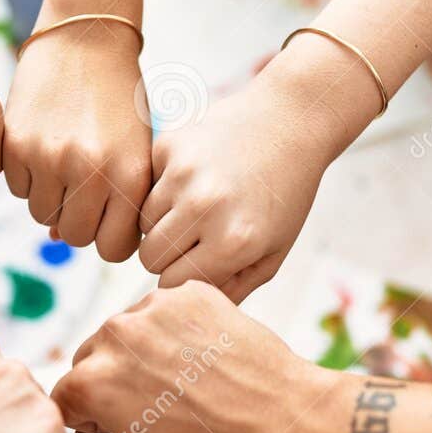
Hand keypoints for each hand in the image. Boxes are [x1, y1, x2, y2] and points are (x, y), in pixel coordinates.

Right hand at [2, 19, 150, 261]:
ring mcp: (51, 158)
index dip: (110, 237)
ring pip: (43, 216)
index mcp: (130, 174)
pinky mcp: (17, 144)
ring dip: (53, 198)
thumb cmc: (119, 100)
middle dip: (80, 221)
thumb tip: (63, 239)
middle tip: (85, 190)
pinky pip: (19, 189)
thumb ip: (116, 202)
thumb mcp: (134, 150)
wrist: (86, 39)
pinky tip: (45, 146)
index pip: (114, 249)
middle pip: (76, 237)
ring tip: (66, 163)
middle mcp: (91, 171)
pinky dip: (29, 177)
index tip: (109, 218)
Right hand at [51, 282, 352, 432]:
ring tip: (187, 387)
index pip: (66, 398)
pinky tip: (205, 364)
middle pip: (92, 359)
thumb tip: (88, 427)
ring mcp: (153, 308)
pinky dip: (179, 334)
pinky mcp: (191, 293)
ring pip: (129, 333)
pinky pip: (166, 313)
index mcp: (90, 383)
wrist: (287, 426)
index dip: (92, 421)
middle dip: (114, 383)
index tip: (127, 431)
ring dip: (145, 355)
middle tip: (160, 411)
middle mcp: (114, 336)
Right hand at [138, 41, 366, 301]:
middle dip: (167, 254)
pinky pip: (143, 186)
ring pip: (141, 223)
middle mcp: (205, 207)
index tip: (197, 266)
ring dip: (161, 223)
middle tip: (195, 237)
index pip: (172, 284)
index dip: (182, 278)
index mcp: (234, 241)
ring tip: (196, 207)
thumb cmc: (285, 194)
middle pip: (150, 257)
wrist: (290, 121)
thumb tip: (186, 311)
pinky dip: (160, 189)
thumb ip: (232, 289)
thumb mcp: (273, 251)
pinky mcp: (169, 145)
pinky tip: (191, 178)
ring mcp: (183, 173)